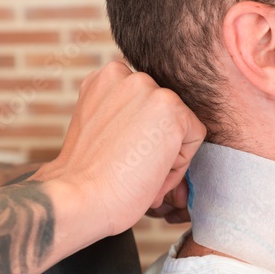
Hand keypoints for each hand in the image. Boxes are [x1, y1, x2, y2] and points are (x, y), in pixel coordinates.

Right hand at [32, 62, 205, 243]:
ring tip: (138, 171)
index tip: (119, 158)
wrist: (79, 199)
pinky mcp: (171, 108)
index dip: (138, 138)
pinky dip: (179, 163)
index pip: (146, 106)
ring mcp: (150, 89)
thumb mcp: (100, 129)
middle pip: (164, 114)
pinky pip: (195, 137)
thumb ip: (124, 115)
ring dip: (167, 153)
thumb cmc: (87, 177)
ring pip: (181, 125)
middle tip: (130, 168)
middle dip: (155, 144)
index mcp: (106, 79)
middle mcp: (127, 75)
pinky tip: (150, 171)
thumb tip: (153, 128)